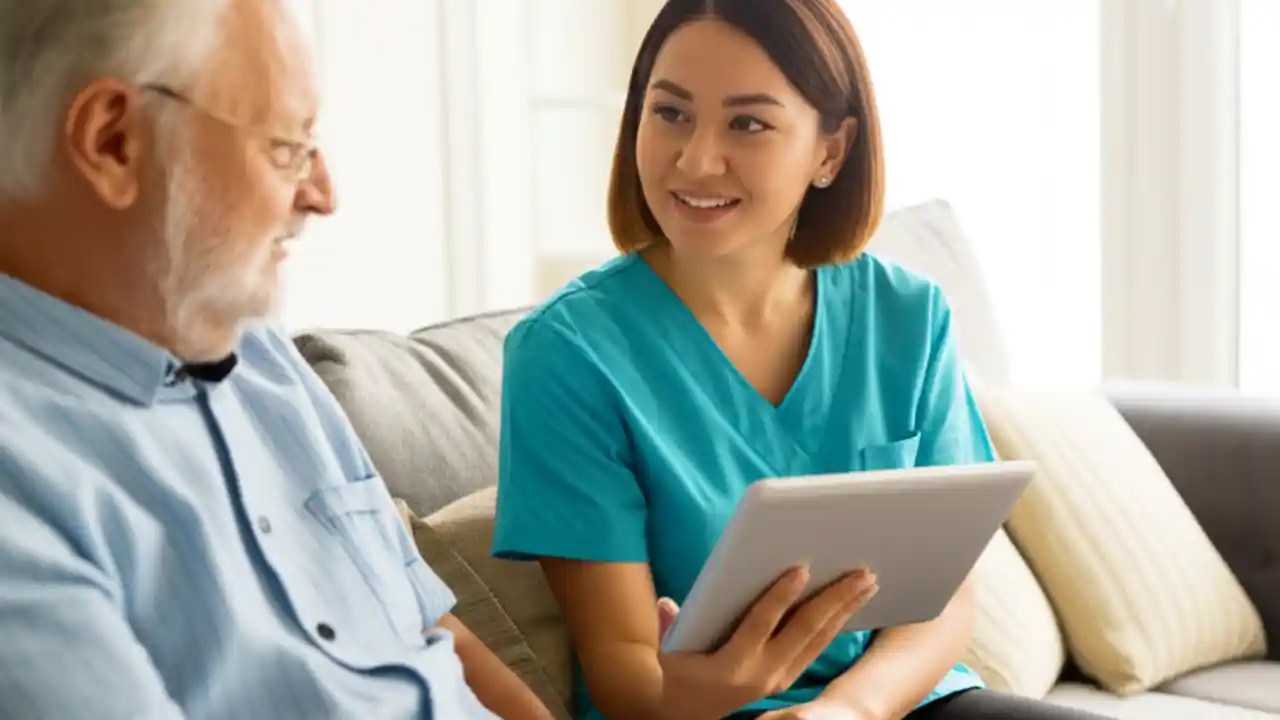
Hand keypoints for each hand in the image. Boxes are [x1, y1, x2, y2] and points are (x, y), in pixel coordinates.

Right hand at [651, 566, 878, 719]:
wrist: (678, 711)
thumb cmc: (673, 671)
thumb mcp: (672, 647)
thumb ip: (672, 624)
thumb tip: (667, 603)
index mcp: (732, 665)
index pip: (760, 624)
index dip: (781, 597)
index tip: (802, 570)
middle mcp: (761, 674)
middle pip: (804, 631)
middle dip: (835, 600)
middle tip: (861, 573)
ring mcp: (776, 679)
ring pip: (817, 640)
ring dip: (844, 610)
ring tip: (867, 583)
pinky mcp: (782, 679)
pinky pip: (813, 649)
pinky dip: (833, 626)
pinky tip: (849, 608)